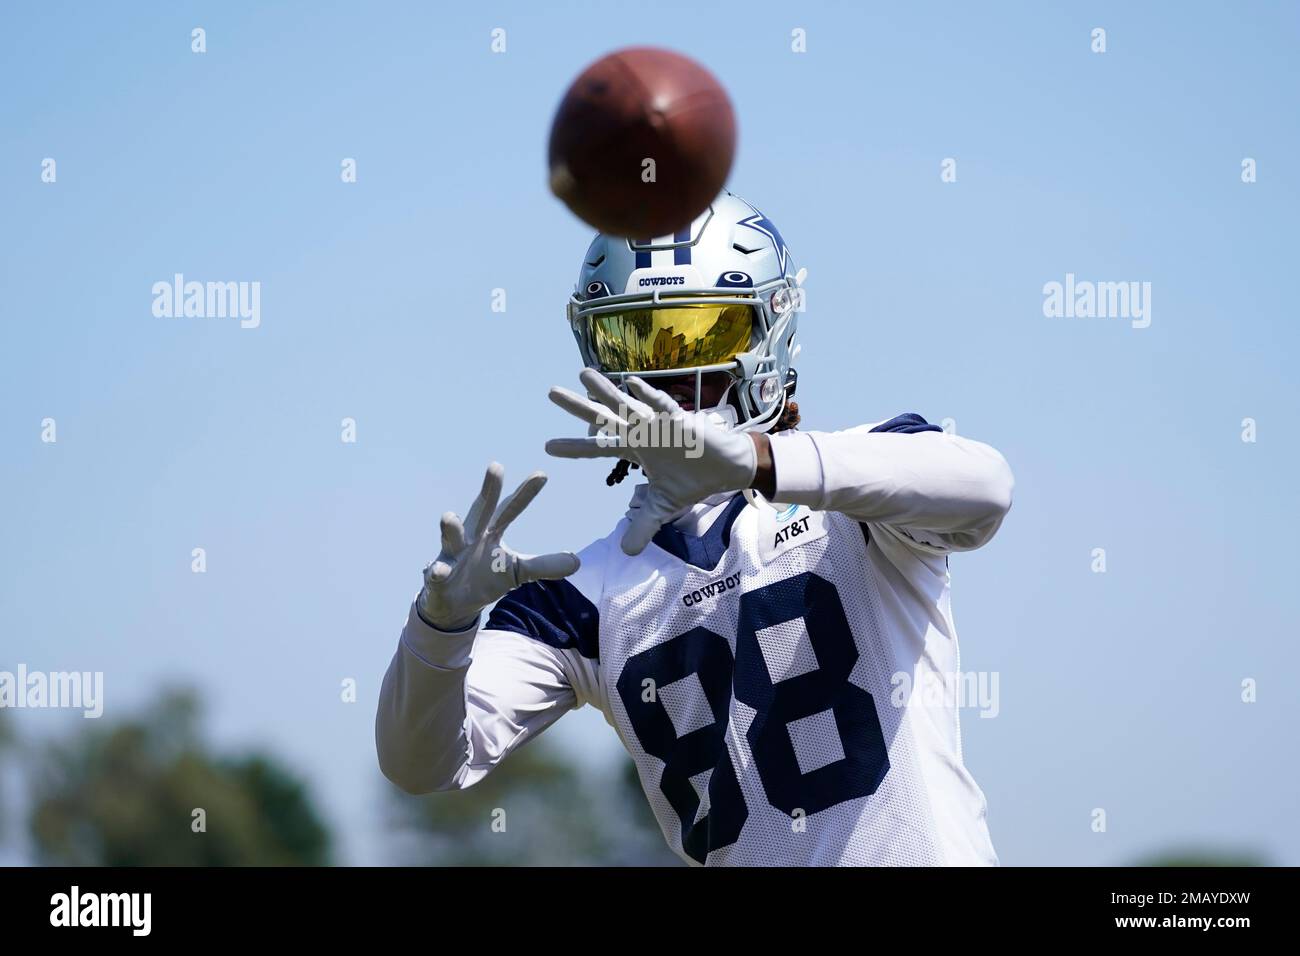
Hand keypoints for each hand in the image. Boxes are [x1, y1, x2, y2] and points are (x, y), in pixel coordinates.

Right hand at [417, 463, 579, 630]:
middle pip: (481, 510)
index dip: (525, 494)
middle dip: (488, 490)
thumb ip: (543, 565)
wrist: (452, 603)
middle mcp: (470, 537)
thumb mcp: (517, 571)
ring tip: (448, 516)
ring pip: (451, 538)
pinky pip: (436, 574)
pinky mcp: (437, 578)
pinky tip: (439, 571)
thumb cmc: (485, 577)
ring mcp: (452, 556)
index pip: (510, 509)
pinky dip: (436, 572)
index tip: (542, 474)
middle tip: (496, 466)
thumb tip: (576, 561)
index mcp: (490, 532)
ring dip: (451, 528)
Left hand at [545, 369, 757, 554]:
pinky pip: (661, 406)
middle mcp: (641, 433)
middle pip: (603, 419)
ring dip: (604, 391)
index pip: (598, 448)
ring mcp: (658, 424)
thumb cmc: (693, 479)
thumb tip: (627, 552)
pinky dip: (647, 395)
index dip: (575, 448)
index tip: (547, 447)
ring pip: (626, 405)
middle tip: (550, 393)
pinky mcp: (679, 421)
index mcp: (635, 449)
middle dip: (578, 407)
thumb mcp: (663, 507)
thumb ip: (644, 525)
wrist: (726, 468)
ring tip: (581, 374)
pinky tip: (630, 383)